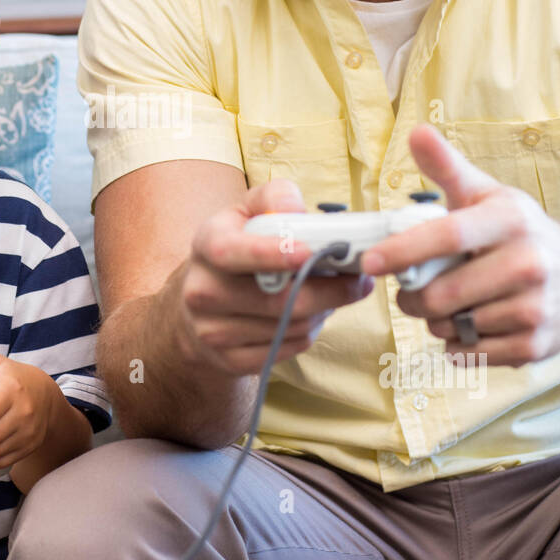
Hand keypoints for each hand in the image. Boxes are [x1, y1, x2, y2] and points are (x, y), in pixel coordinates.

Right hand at [177, 177, 374, 375]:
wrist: (198, 301)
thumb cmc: (237, 246)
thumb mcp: (248, 211)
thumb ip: (275, 198)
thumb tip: (296, 210)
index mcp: (206, 246)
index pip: (233, 252)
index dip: (271, 254)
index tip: (311, 252)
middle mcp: (203, 291)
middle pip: (276, 300)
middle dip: (329, 291)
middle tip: (360, 280)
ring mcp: (212, 331)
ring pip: (289, 327)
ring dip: (322, 311)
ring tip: (330, 294)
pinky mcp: (229, 360)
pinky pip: (287, 349)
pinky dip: (308, 332)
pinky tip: (310, 315)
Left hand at [361, 123, 559, 365]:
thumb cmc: (518, 233)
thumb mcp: (488, 196)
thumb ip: (448, 168)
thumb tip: (417, 132)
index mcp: (510, 220)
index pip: (447, 236)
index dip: (403, 251)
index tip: (370, 261)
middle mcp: (528, 262)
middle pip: (442, 293)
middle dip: (413, 298)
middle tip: (411, 292)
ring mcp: (535, 306)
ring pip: (453, 326)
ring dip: (436, 322)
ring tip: (450, 305)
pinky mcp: (536, 343)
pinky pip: (472, 352)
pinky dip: (459, 344)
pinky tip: (471, 324)